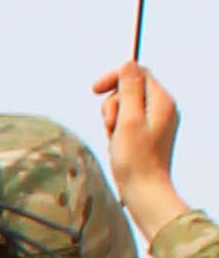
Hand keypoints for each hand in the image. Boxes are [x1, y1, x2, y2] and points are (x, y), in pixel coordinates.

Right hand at [95, 60, 182, 230]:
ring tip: (115, 139)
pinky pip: (128, 122)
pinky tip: (118, 146)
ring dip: (113, 120)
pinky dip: (117, 131)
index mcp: (162, 101)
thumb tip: (129, 64)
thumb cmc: (136, 160)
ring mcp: (157, 122)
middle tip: (111, 126)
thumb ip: (129, 89)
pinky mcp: (149, 135)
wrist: (145, 193)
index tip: (94, 90)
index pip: (137, 73)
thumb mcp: (129, 119)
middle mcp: (163, 108)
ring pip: (125, 107)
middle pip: (129, 90)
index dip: (114, 78)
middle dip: (112, 105)